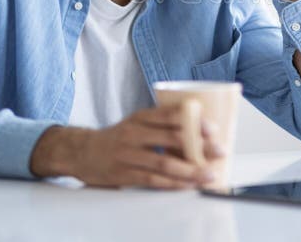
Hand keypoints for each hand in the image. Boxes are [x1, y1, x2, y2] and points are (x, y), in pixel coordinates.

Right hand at [30, 105, 223, 188]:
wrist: (82, 151)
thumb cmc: (118, 137)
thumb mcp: (137, 122)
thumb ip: (162, 124)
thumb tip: (200, 133)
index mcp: (141, 117)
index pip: (171, 115)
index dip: (194, 121)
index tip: (214, 128)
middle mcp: (134, 133)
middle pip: (172, 138)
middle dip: (199, 146)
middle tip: (219, 151)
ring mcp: (128, 154)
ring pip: (164, 163)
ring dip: (190, 170)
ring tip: (209, 174)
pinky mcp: (124, 174)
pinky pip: (153, 180)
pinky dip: (173, 184)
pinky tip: (188, 185)